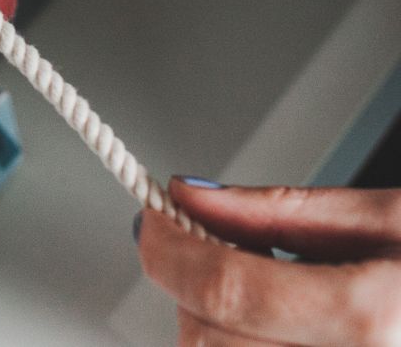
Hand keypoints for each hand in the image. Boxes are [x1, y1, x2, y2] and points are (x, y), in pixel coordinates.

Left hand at [136, 177, 400, 344]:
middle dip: (188, 286)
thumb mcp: (389, 217)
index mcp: (372, 319)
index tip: (152, 218)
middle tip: (208, 243)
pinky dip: (240, 341)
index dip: (170, 248)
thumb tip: (194, 196)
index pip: (225, 289)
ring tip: (260, 281)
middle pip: (209, 340)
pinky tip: (273, 317)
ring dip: (212, 320)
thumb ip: (281, 210)